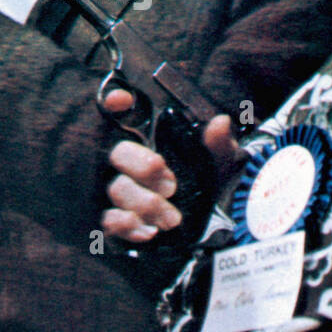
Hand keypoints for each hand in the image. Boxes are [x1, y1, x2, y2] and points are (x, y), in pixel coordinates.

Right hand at [101, 88, 240, 241]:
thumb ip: (219, 145)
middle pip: (118, 153)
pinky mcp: (117, 222)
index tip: (120, 99)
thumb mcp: (221, 165)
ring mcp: (120, 191)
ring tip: (173, 219)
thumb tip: (220, 123)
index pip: (123, 114)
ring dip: (145, 203)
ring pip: (117, 189)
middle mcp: (129, 162)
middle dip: (143, 167)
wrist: (212, 232)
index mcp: (151, 140)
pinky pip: (110, 221)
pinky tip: (149, 231)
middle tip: (170, 184)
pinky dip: (128, 226)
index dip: (115, 103)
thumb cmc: (209, 188)